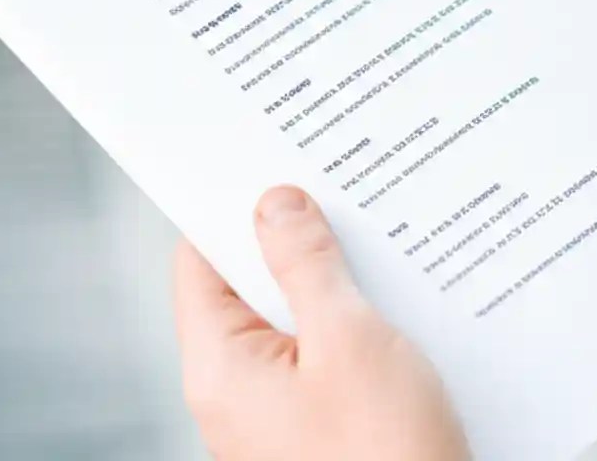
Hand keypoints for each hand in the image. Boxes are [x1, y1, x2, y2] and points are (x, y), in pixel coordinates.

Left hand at [173, 185, 469, 460]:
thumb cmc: (385, 454)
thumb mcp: (350, 340)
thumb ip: (307, 265)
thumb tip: (277, 204)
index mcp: (221, 368)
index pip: (199, 263)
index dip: (229, 209)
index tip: (271, 165)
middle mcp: (236, 393)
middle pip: (247, 289)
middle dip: (294, 241)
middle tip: (340, 194)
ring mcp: (276, 414)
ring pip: (293, 321)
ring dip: (332, 283)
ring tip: (378, 244)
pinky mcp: (318, 426)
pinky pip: (322, 356)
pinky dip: (353, 323)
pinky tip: (397, 302)